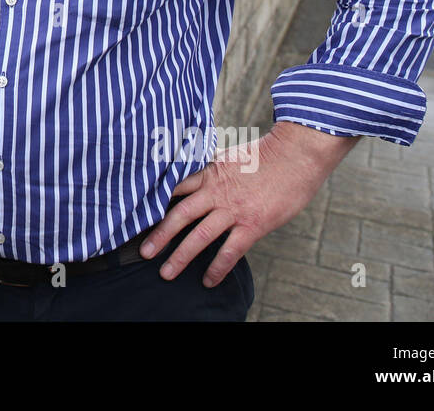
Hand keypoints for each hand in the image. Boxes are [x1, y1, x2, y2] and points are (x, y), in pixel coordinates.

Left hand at [139, 121, 357, 286]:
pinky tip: (207, 280)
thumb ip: (211, 165)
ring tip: (166, 272)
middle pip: (180, 214)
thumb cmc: (266, 154)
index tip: (137, 215)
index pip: (174, 188)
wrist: (297, 154)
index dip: (155, 202)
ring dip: (181, 256)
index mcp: (209, 173)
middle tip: (143, 252)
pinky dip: (217, 267)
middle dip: (159, 234)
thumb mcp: (231, 155)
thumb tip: (195, 167)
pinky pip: (230, 251)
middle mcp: (216, 192)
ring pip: (200, 236)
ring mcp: (234, 209)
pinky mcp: (253, 224)